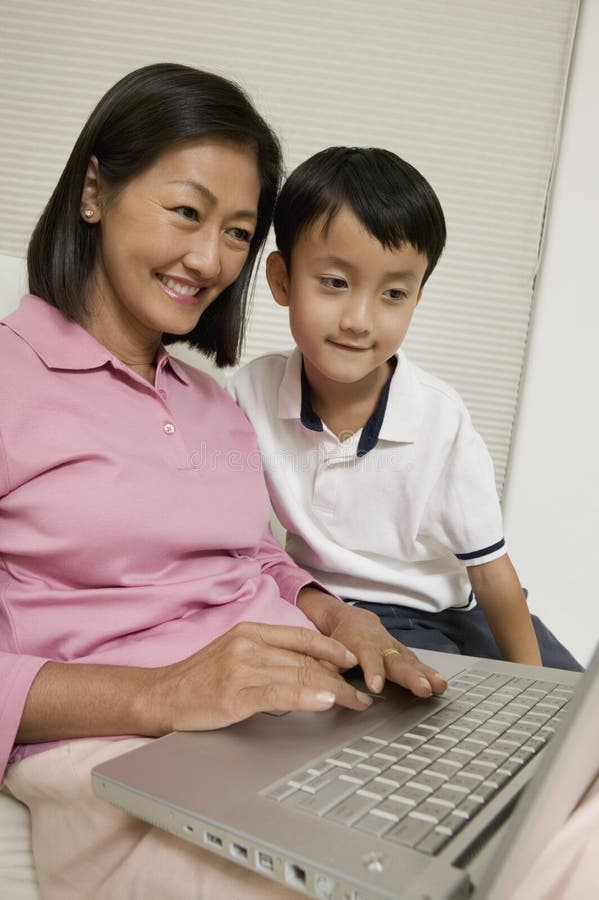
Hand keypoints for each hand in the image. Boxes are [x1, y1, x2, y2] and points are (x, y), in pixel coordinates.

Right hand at [143, 621, 372, 733]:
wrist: (161, 695)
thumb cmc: (198, 679)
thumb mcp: (235, 656)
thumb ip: (268, 658)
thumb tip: (307, 670)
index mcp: (251, 631)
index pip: (302, 638)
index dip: (332, 649)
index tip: (352, 661)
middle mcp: (249, 644)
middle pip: (307, 660)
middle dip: (339, 678)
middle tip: (361, 693)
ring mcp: (242, 667)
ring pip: (300, 676)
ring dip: (334, 692)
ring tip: (355, 703)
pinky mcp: (236, 693)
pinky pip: (281, 694)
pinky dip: (308, 698)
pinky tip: (326, 702)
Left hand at [297, 588, 446, 697]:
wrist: (349, 619)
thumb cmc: (336, 639)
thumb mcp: (324, 650)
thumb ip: (324, 668)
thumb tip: (320, 687)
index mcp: (359, 644)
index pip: (367, 657)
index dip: (373, 671)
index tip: (376, 687)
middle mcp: (381, 645)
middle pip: (396, 661)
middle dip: (410, 676)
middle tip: (423, 688)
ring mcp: (394, 649)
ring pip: (410, 662)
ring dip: (425, 675)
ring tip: (439, 686)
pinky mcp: (403, 654)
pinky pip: (417, 664)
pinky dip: (429, 674)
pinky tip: (442, 684)